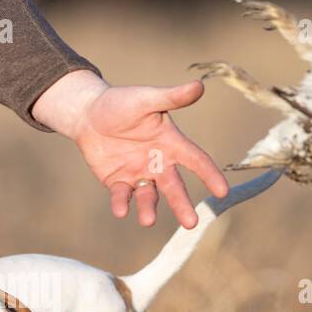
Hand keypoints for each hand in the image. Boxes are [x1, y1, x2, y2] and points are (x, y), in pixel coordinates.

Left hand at [31, 70, 227, 227]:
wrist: (89, 114)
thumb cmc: (121, 102)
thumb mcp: (146, 98)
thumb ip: (171, 97)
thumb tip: (199, 86)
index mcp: (171, 143)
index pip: (196, 161)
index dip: (209, 175)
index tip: (222, 193)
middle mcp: (158, 163)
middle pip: (174, 187)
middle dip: (182, 205)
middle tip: (191, 224)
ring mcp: (139, 175)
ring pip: (148, 197)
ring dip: (148, 209)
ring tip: (147, 221)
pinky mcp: (118, 182)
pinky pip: (121, 196)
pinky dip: (121, 203)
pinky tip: (120, 211)